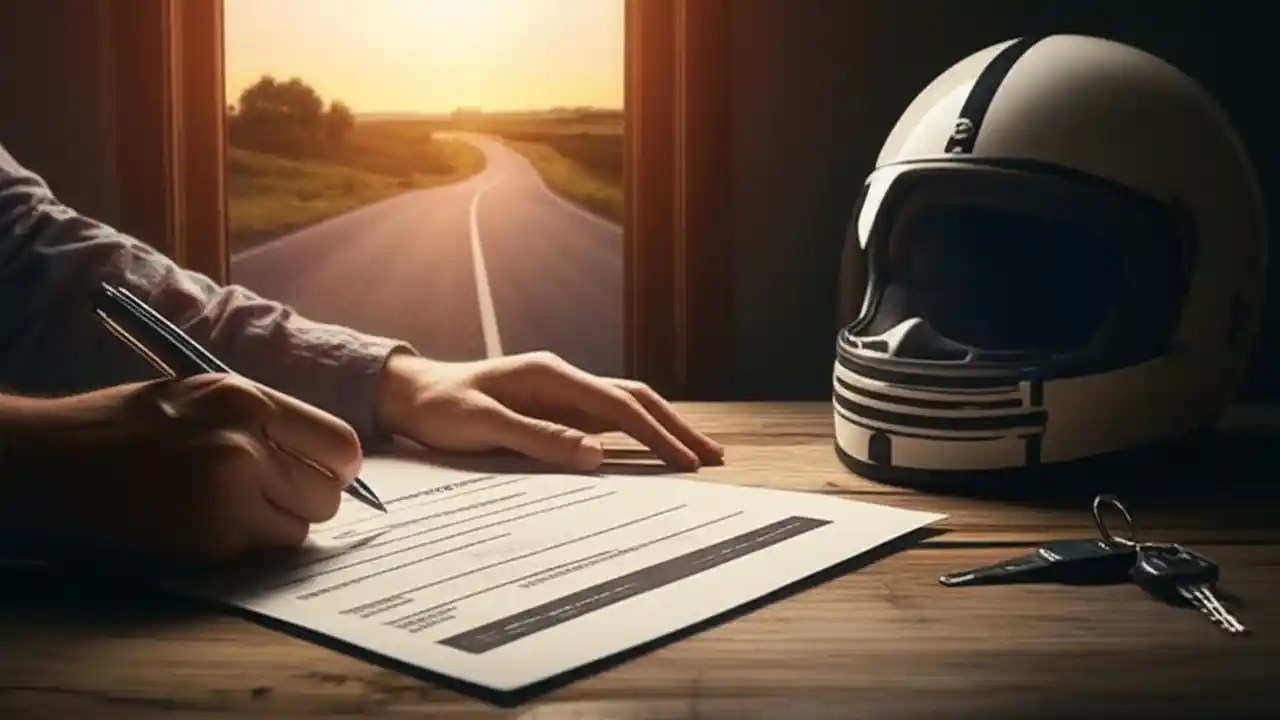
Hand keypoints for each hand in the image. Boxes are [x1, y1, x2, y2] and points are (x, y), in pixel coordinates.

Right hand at [1, 373, 362, 564]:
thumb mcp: (203, 396)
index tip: (318, 473)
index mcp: (247, 399)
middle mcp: (246, 443)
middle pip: (330, 494)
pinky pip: (258, 551)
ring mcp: (228, 493)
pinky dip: (242, 546)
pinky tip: (202, 523)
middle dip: (308, 502)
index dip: (335, 467)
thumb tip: (327, 458)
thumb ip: (265, 422)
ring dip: (276, 527)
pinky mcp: (206, 538)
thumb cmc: (126, 426)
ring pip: (299, 529)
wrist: (50, 460)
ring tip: (233, 509)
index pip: (342, 445)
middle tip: (273, 497)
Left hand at [374, 351, 723, 471]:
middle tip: (714, 457)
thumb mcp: (481, 425)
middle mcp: (564, 379)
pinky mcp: (558, 409)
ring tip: (699, 455)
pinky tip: (657, 452)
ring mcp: (563, 393)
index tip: (685, 461)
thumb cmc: (441, 408)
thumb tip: (596, 456)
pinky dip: (639, 435)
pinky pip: (608, 421)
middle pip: (636, 399)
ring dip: (664, 429)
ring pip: (628, 407)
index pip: (618, 406)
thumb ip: (538, 439)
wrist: (413, 395)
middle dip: (677, 427)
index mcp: (551, 376)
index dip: (656, 435)